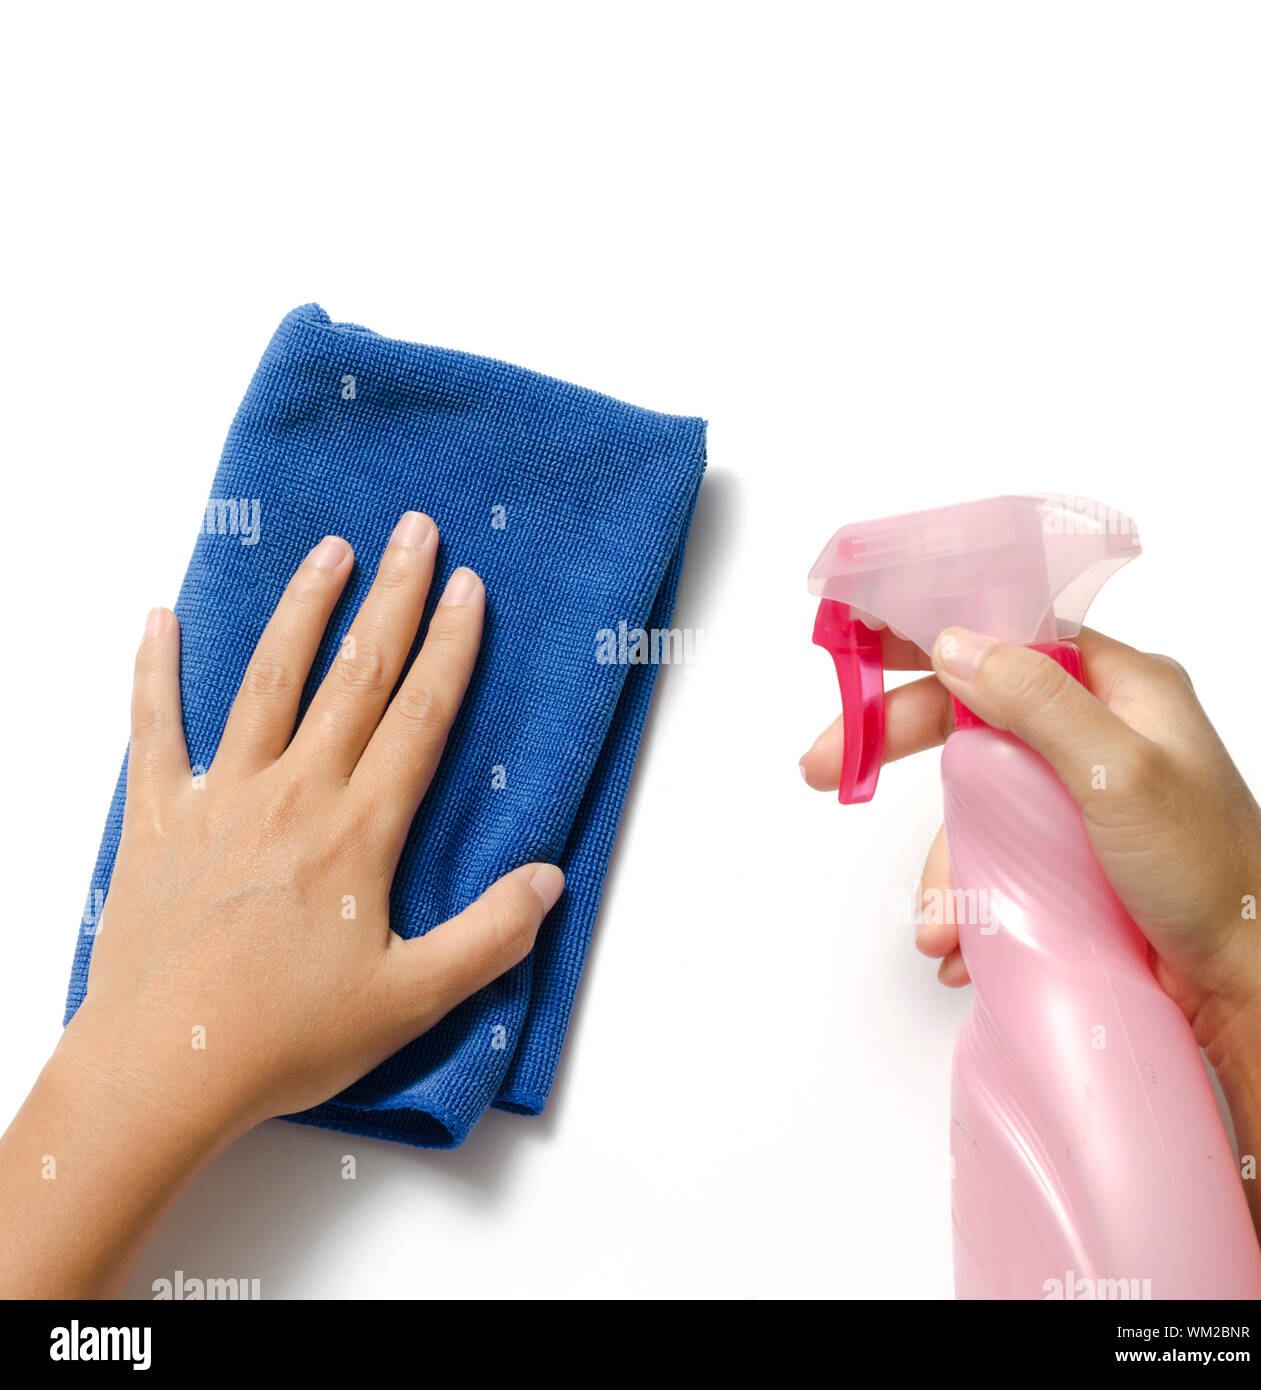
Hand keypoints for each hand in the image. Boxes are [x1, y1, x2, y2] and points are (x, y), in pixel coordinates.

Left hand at [78, 510, 562, 1128]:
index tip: (467, 587)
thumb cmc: (285, 1037)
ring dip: (303, 609)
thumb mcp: (411, 999)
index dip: (449, 646)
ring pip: (269, 680)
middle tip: (415, 532)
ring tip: (330, 551)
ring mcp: (221, 798)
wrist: (162, 1069)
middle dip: (392, 598)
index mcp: (358, 831)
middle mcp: (293, 794)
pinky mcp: (159, 817)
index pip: (418, 716)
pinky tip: (158, 618)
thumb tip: (549, 880)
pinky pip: (154, 728)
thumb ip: (490, 936)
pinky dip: (155, 670)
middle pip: (355, 676)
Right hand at [801, 624, 1260, 1295]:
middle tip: (826, 767)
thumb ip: (1036, 702)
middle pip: (971, 714)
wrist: (1252, 990)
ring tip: (940, 923)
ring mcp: (1080, 795)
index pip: (1005, 637)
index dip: (926, 638)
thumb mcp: (1121, 774)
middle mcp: (1097, 732)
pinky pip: (994, 852)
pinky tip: (964, 937)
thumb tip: (955, 644)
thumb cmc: (1215, 878)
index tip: (855, 646)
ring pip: (975, 797)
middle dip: (895, 744)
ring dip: (945, 857)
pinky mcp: (1068, 853)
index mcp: (1120, 688)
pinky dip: (968, 892)